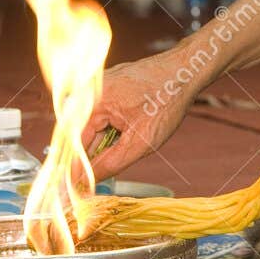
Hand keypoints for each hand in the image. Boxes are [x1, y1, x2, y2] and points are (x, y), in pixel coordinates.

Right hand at [82, 49, 204, 179]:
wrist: (186, 68)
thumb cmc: (167, 100)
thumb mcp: (141, 141)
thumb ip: (111, 163)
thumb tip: (86, 181)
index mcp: (91, 103)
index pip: (73, 145)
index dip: (75, 169)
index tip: (73, 190)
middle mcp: (87, 91)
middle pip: (81, 134)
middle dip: (95, 152)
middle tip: (109, 166)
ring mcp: (97, 85)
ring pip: (93, 124)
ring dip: (106, 138)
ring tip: (135, 132)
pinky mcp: (107, 84)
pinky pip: (101, 111)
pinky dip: (112, 125)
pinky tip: (133, 123)